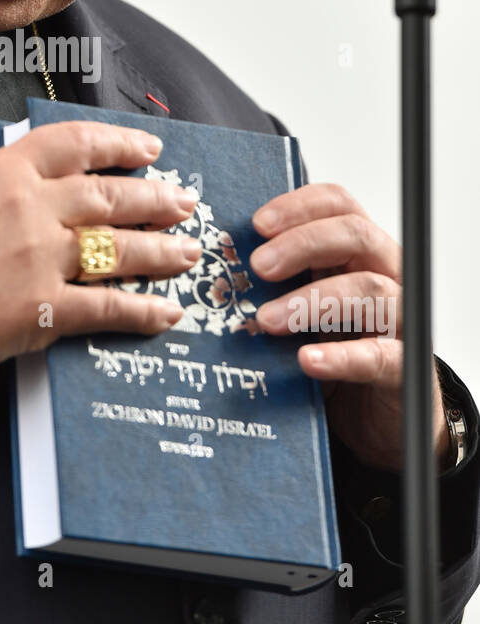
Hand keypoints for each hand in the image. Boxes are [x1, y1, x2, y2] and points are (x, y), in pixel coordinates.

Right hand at [0, 121, 200, 444]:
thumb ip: (2, 192)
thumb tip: (48, 197)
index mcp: (0, 171)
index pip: (77, 143)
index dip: (121, 144)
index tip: (150, 151)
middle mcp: (27, 206)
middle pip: (112, 195)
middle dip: (157, 200)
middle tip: (184, 204)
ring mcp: (38, 257)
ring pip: (121, 248)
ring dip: (162, 252)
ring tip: (186, 253)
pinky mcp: (41, 309)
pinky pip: (109, 307)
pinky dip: (144, 311)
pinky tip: (165, 312)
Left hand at [249, 183, 449, 472]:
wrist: (372, 417)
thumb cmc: (330, 351)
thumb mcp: (299, 308)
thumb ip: (275, 284)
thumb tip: (217, 265)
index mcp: (357, 252)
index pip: (339, 206)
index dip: (300, 206)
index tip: (258, 224)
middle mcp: (386, 275)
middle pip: (356, 235)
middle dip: (303, 244)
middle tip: (258, 266)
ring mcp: (401, 320)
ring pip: (369, 290)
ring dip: (312, 300)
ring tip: (268, 321)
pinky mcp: (407, 371)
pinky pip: (380, 356)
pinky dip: (341, 356)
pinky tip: (307, 361)